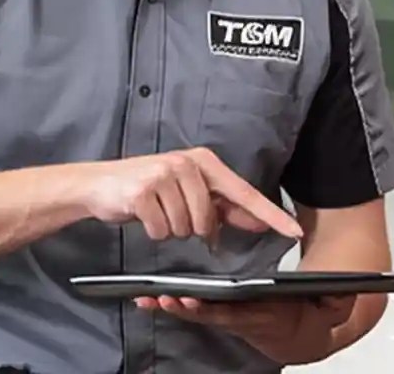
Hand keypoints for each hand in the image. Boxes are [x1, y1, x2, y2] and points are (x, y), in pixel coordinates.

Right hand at [85, 147, 302, 243]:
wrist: (99, 184)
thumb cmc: (149, 189)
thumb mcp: (189, 192)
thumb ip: (224, 206)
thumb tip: (258, 221)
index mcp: (204, 162)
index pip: (245, 193)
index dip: (271, 215)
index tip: (294, 231)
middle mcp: (187, 164)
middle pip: (209, 220)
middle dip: (192, 227)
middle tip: (171, 212)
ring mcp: (164, 175)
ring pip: (186, 228)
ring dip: (170, 229)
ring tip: (156, 211)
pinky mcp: (143, 192)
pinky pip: (162, 231)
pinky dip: (153, 231)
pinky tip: (143, 215)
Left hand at [134, 294, 356, 364]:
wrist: (305, 338)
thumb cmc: (315, 316)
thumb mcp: (334, 308)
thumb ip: (338, 300)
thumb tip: (343, 290)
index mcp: (267, 317)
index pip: (238, 314)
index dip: (216, 310)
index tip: (197, 301)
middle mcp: (243, 320)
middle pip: (211, 316)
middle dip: (187, 309)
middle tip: (165, 298)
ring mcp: (230, 320)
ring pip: (198, 314)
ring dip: (174, 308)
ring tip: (149, 299)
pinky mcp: (220, 315)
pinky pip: (194, 310)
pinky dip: (173, 305)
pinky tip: (149, 299)